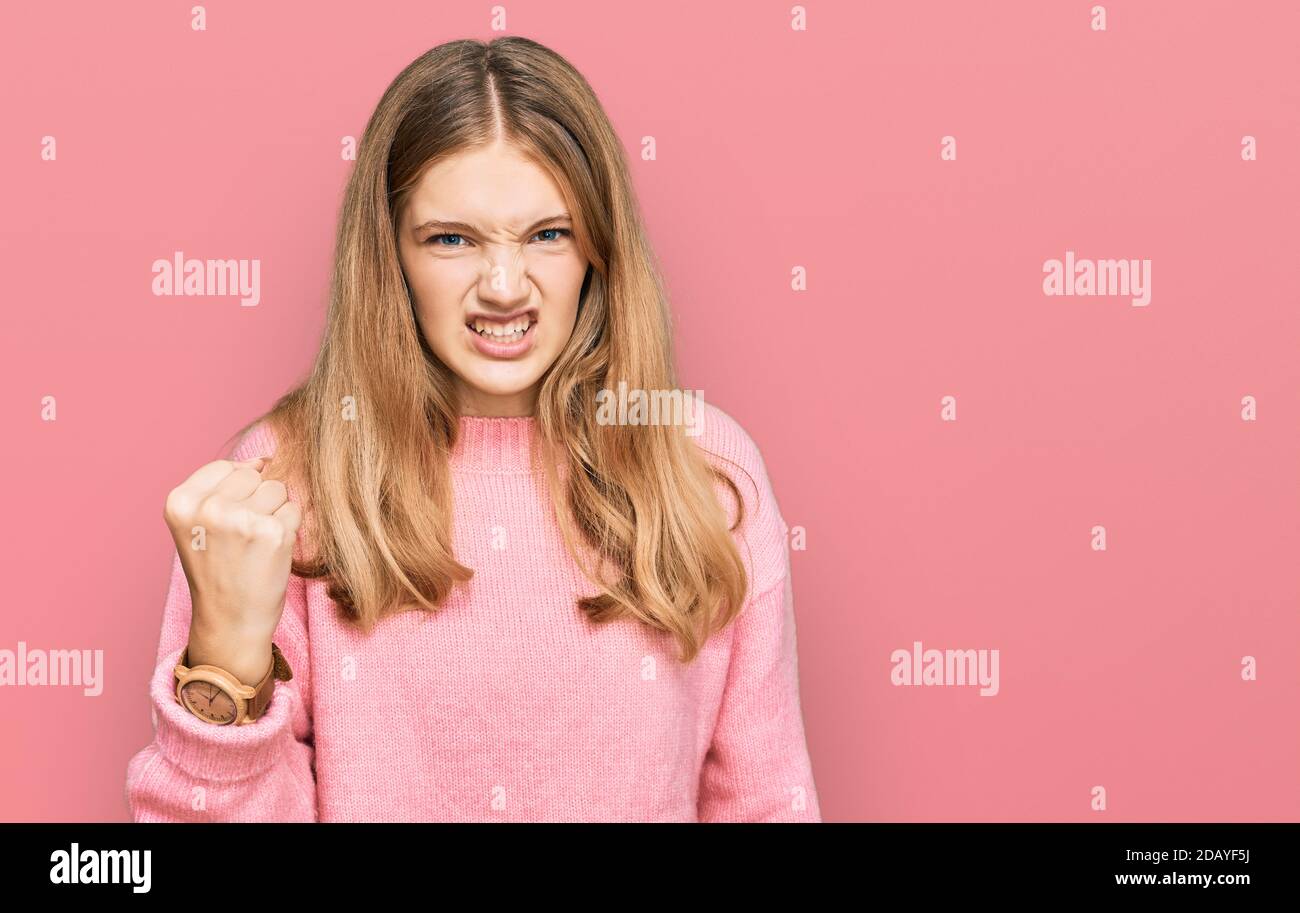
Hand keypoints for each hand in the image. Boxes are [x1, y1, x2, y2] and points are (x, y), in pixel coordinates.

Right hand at [164, 456, 301, 684]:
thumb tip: (263, 460)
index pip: (227, 468)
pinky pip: (294, 510)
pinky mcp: (273, 533)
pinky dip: (289, 529)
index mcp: (180, 503)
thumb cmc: (218, 571)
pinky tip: (271, 552)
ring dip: (275, 514)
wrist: (231, 621)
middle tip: (243, 539)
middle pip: (254, 476)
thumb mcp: (199, 525)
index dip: (238, 491)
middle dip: (257, 501)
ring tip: (256, 545)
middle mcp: (208, 508)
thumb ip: (222, 487)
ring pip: (277, 490)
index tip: (230, 522)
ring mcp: (242, 519)